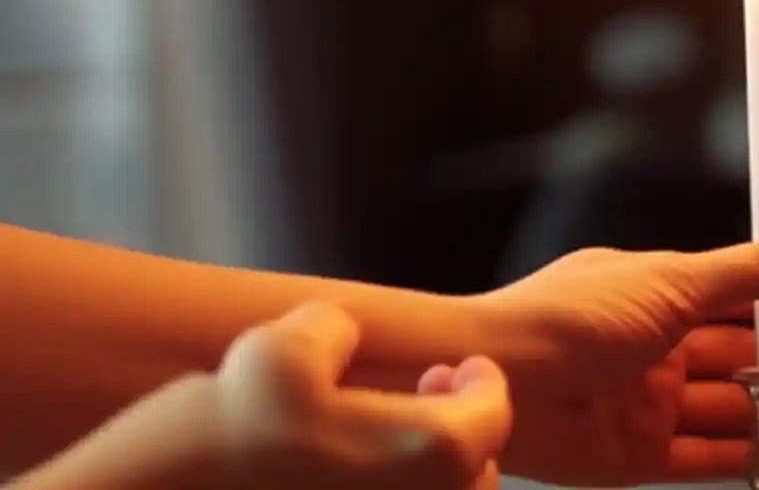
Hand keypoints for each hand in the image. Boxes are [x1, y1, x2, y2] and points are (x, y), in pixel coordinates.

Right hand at [215, 303, 510, 488]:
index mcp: (430, 456)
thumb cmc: (218, 437)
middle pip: (472, 476)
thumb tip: (343, 337)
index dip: (484, 385)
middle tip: (424, 394)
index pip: (493, 418)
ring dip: (420, 471)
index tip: (466, 368)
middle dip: (457, 431)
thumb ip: (334, 330)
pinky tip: (330, 476)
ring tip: (373, 438)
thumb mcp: (280, 349)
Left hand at [484, 205, 758, 485]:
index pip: (742, 294)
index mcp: (662, 294)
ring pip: (735, 410)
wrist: (499, 380)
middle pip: (743, 357)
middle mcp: (659, 347)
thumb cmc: (574, 316)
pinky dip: (751, 459)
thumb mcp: (678, 282)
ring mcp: (650, 402)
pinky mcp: (639, 455)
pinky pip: (707, 459)